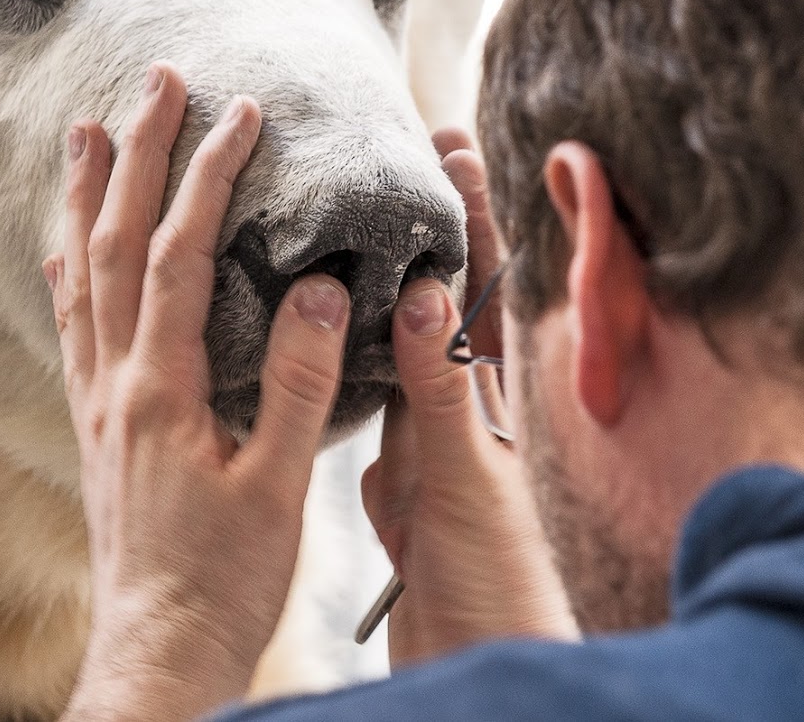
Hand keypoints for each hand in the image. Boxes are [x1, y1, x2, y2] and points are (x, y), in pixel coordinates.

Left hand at [49, 64, 350, 721]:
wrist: (155, 647)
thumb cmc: (224, 579)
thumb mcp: (277, 488)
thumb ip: (300, 386)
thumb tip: (324, 291)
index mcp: (161, 389)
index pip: (177, 256)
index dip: (207, 178)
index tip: (240, 113)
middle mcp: (114, 382)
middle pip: (114, 244)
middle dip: (133, 155)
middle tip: (150, 82)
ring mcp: (96, 401)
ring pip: (78, 276)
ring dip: (84, 199)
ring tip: (85, 133)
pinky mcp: (95, 424)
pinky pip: (70, 326)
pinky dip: (68, 270)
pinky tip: (63, 250)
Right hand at [361, 129, 578, 666]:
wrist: (477, 660)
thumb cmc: (492, 577)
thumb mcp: (465, 477)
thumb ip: (442, 390)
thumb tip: (424, 288)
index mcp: (490, 398)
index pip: (487, 284)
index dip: (473, 212)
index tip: (451, 143)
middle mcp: (461, 405)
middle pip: (442, 296)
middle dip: (423, 225)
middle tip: (391, 156)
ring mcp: (425, 438)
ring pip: (398, 341)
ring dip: (377, 279)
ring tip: (341, 216)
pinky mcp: (393, 476)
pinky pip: (365, 398)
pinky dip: (343, 356)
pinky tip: (311, 327)